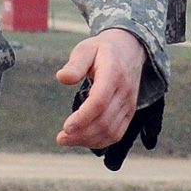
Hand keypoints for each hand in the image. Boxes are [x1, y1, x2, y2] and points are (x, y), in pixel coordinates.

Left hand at [55, 27, 147, 150]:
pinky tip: (83, 140)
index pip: (100, 101)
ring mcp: (129, 104)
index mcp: (113, 73)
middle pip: (105, 121)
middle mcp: (125, 92)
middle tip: (61, 138)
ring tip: (68, 140)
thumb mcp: (86, 49)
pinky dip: (100, 141)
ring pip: (112, 131)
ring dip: (89, 140)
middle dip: (82, 134)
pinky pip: (117, 133)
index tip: (66, 127)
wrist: (129, 50)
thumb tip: (62, 78)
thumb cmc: (102, 50)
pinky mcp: (129, 113)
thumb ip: (75, 64)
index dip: (83, 117)